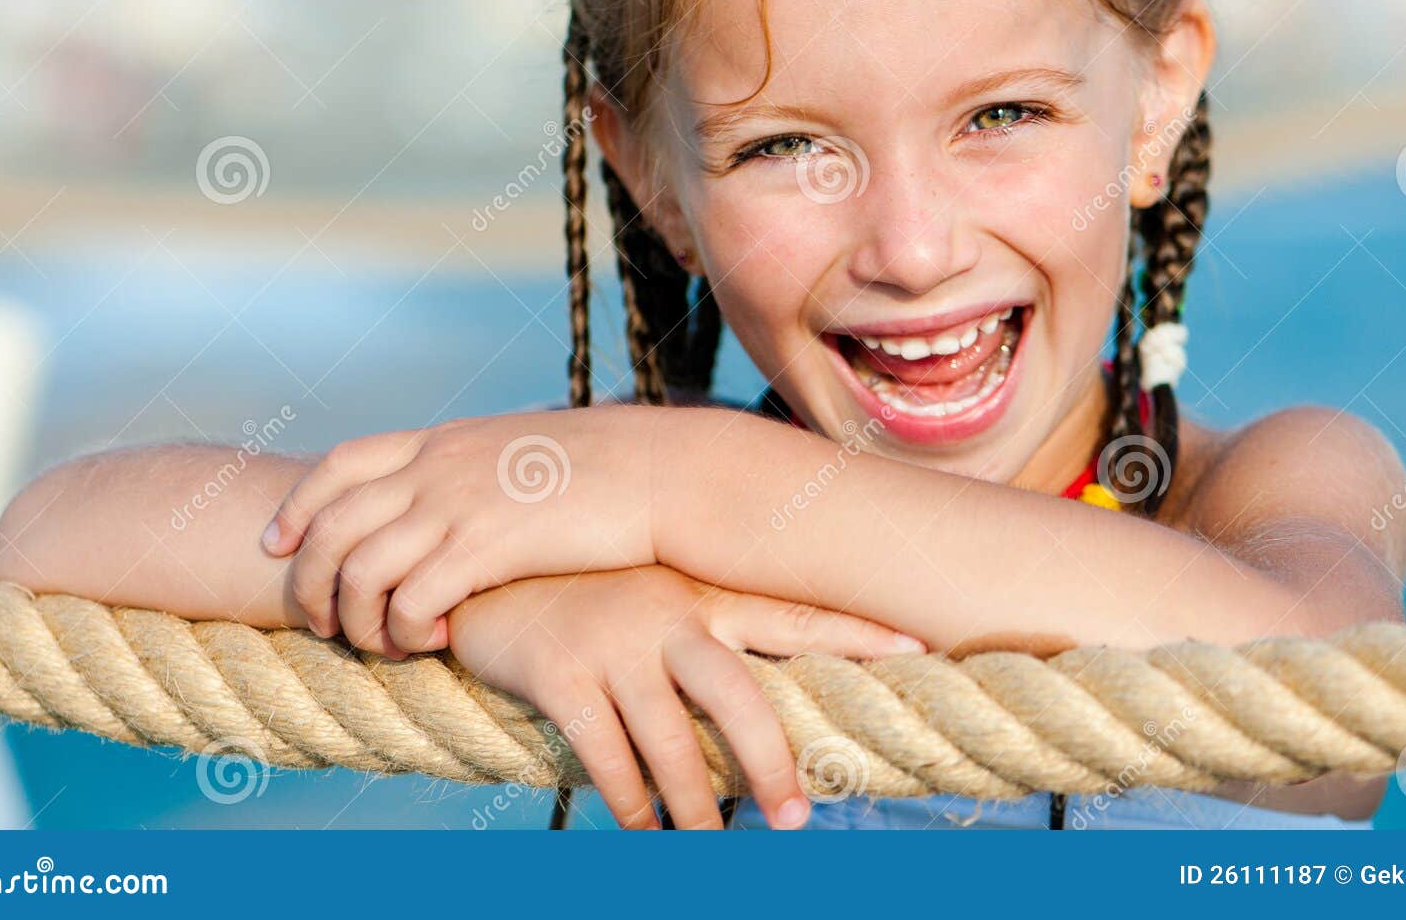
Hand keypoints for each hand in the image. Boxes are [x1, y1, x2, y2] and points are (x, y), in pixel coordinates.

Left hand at [261, 408, 669, 655]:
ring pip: (358, 568)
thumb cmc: (610, 469)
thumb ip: (480, 467)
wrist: (663, 472)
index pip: (340, 464)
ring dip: (354, 618)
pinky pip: (412, 599)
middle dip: (307, 580)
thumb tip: (462, 493)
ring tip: (379, 645)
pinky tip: (432, 642)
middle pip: (331, 523)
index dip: (297, 506)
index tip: (275, 543)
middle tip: (317, 622)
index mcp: (445, 439)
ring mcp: (458, 503)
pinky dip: (405, 631)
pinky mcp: (487, 547)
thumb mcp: (526, 449)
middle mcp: (438, 465)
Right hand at [446, 565, 925, 828]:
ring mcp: (614, 644)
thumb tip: (761, 688)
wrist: (486, 562)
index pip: (793, 612)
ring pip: (674, 745)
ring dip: (696, 807)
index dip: (856, 631)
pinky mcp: (562, 676)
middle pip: (741, 697)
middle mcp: (666, 614)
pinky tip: (640, 826)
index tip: (920, 646)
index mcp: (700, 592)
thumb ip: (706, 623)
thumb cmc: (584, 586)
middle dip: (772, 764)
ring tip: (709, 843)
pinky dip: (630, 803)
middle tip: (796, 820)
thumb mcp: (653, 588)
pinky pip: (607, 758)